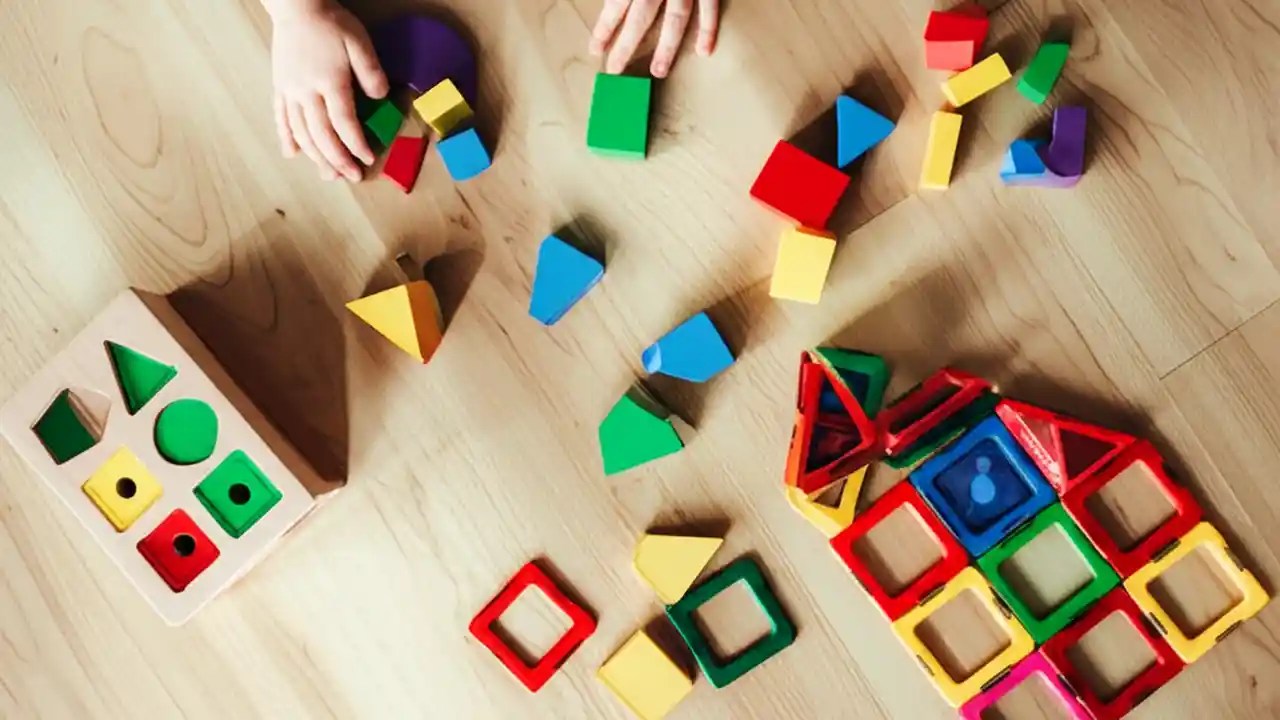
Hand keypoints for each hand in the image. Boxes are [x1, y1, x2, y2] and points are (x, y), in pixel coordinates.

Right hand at [268, 0, 388, 180]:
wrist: (297, 7)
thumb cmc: (331, 24)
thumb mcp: (359, 41)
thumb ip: (371, 71)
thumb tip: (382, 97)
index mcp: (329, 82)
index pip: (344, 122)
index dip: (356, 144)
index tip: (368, 159)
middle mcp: (306, 92)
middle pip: (321, 135)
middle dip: (338, 160)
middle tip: (352, 177)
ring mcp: (290, 91)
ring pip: (301, 132)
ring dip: (315, 157)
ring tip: (329, 175)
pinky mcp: (279, 87)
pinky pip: (281, 118)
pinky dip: (286, 138)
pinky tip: (292, 154)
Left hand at [590, 0, 719, 78]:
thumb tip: (613, 5)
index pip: (617, 4)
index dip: (605, 27)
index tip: (595, 50)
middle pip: (641, 16)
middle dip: (627, 44)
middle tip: (616, 69)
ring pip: (676, 18)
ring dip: (667, 47)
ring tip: (658, 71)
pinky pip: (710, 8)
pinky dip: (708, 29)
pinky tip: (703, 51)